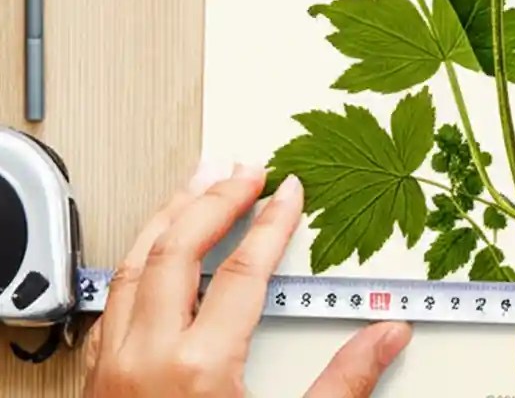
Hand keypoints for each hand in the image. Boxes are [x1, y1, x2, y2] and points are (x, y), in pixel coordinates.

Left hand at [82, 164, 412, 396]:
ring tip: (196, 183)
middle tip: (244, 169)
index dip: (270, 223)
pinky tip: (152, 251)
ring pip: (132, 265)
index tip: (289, 191)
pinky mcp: (97, 379)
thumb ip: (344, 384)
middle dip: (213, 200)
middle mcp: (146, 356)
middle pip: (177, 249)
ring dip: (167, 216)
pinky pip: (112, 298)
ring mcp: (113, 365)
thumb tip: (387, 337)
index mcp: (199, 367)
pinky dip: (136, 259)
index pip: (240, 270)